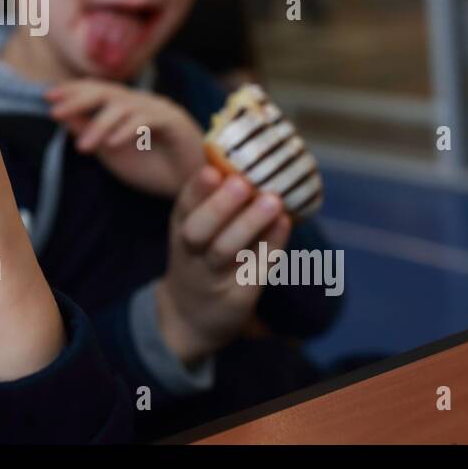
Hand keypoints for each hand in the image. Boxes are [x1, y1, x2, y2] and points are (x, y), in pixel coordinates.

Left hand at [45, 79, 205, 196]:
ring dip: (100, 126)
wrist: (191, 188)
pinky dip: (128, 130)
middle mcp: (142, 103)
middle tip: (54, 112)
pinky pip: (148, 120)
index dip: (72, 90)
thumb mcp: (112, 153)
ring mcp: (160, 109)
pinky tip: (112, 144)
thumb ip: (89, 132)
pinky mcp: (175, 122)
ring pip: (124, 107)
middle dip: (78, 99)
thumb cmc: (154, 170)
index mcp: (126, 107)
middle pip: (106, 91)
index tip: (47, 97)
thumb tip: (61, 116)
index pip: (96, 91)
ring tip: (83, 148)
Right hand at [154, 166, 290, 365]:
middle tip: (243, 183)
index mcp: (181, 226)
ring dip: (250, 224)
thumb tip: (248, 152)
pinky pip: (255, 268)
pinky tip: (286, 223)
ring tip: (274, 201)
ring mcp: (213, 276)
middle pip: (197, 230)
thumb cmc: (199, 257)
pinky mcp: (237, 295)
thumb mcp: (194, 227)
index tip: (214, 170)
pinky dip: (271, 245)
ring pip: (225, 250)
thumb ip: (213, 198)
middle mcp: (192, 252)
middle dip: (219, 206)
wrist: (191, 316)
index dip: (198, 189)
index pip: (184, 205)